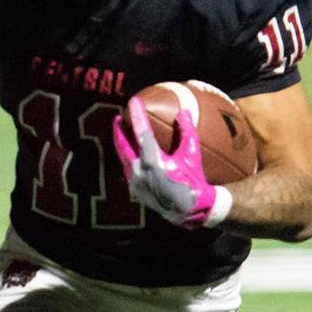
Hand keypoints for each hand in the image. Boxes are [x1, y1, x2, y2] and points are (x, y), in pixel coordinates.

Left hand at [112, 97, 229, 229]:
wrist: (188, 209)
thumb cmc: (192, 180)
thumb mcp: (193, 155)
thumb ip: (188, 131)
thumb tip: (183, 111)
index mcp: (153, 162)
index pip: (142, 133)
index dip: (137, 115)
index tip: (133, 101)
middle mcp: (140, 172)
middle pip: (123, 146)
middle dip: (119, 130)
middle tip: (119, 117)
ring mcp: (135, 182)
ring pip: (123, 158)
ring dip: (122, 144)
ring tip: (121, 132)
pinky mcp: (135, 190)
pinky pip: (128, 170)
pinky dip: (127, 158)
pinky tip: (129, 153)